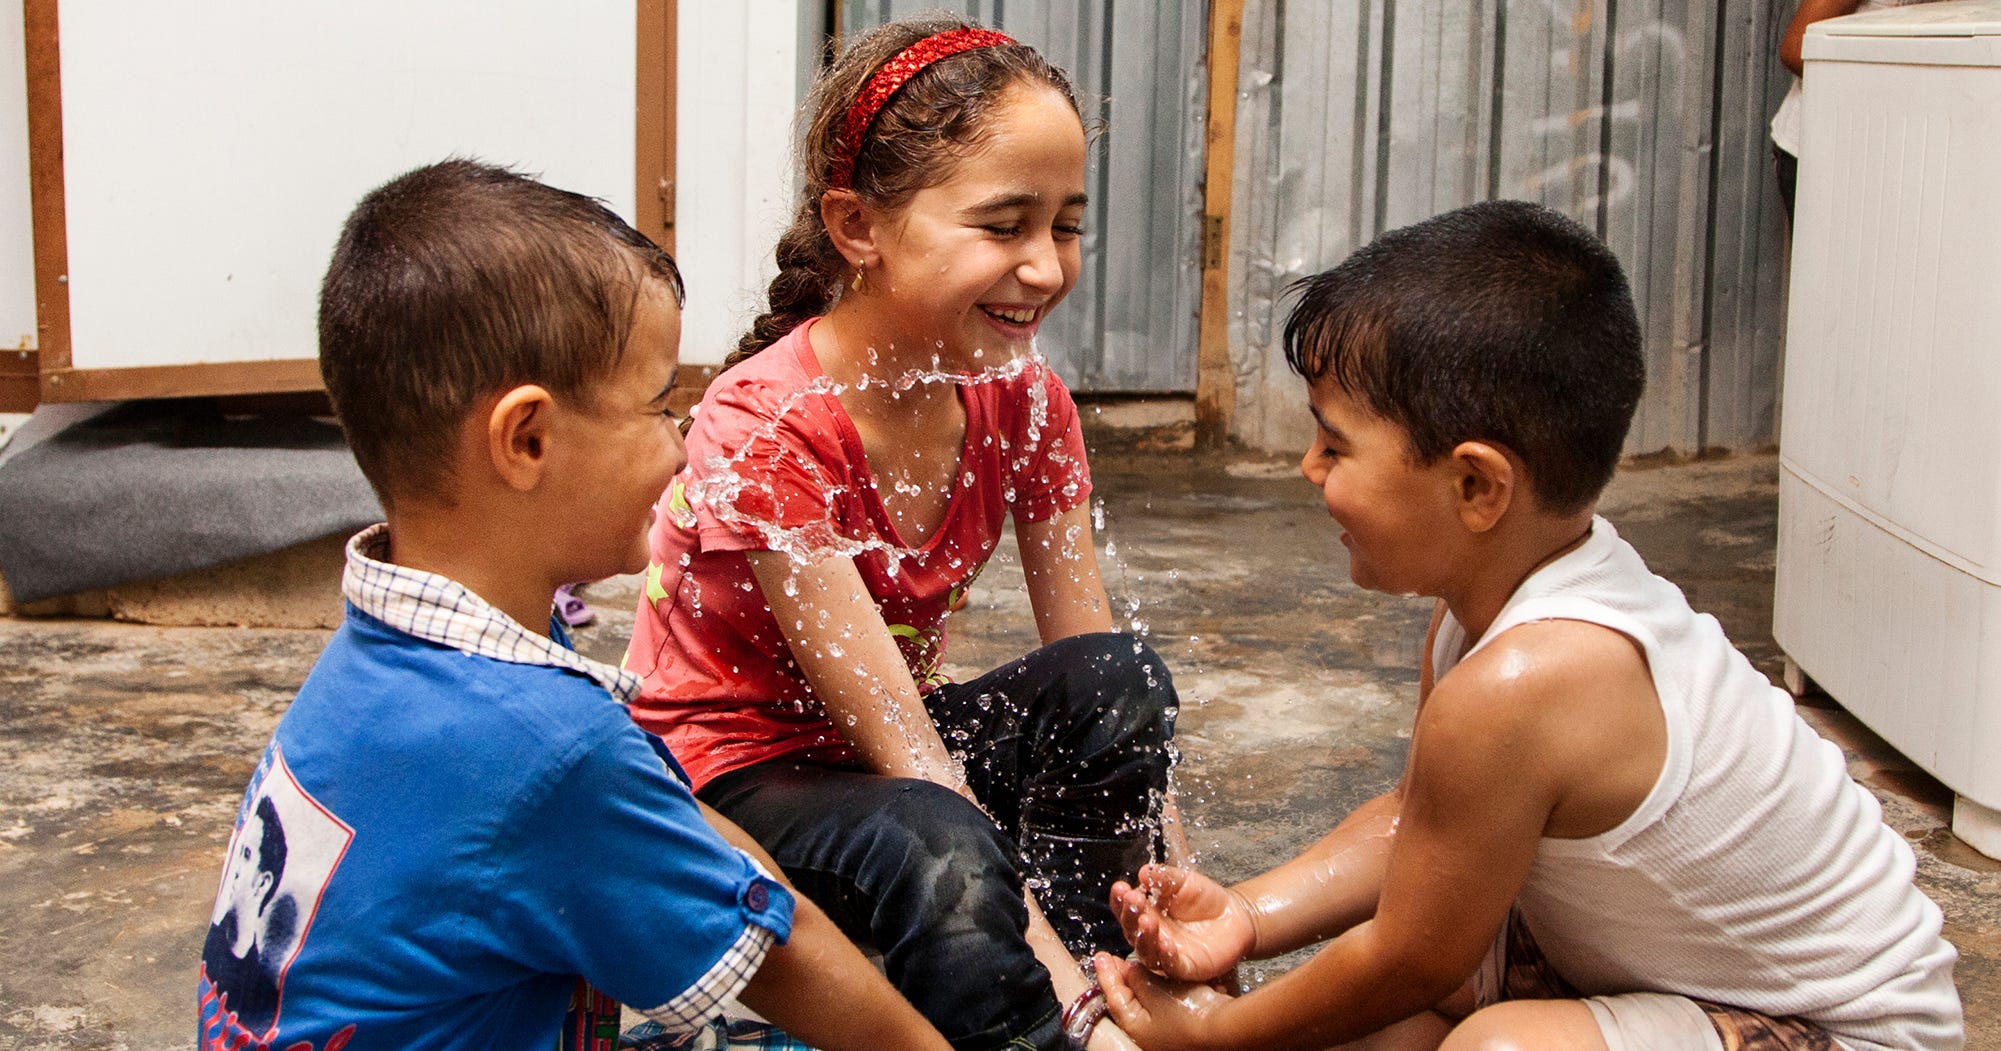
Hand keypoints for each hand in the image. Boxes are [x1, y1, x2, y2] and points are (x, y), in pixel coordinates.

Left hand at [1093, 953, 1234, 1050]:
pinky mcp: (1184, 1024)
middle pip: (1129, 1000)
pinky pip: (1167, 1002)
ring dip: (1142, 981)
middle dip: (1122, 978)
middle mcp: (1147, 1033)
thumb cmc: (1188, 1014)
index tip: (1101, 956)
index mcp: (1135, 1027)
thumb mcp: (1156, 993)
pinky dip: (1161, 988)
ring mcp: (1166, 1031)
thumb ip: (1138, 980)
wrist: (1224, 1029)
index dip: (1106, 975)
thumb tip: (1128, 970)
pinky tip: (1163, 975)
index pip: (1114, 997)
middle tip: (1113, 958)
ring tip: (1136, 963)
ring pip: (1147, 1000)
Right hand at [1110, 863, 1253, 982]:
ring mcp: (1167, 953)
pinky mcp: (1185, 967)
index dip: (1120, 900)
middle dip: (1130, 915)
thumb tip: (1143, 872)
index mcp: (1148, 913)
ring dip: (1144, 936)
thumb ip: (1165, 878)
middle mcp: (1153, 936)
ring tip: (1146, 920)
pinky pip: (1171, 965)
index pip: (1127, 909)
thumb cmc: (1206, 898)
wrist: (1237, 915)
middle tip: (1133, 899)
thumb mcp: (1185, 881)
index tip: (1120, 887)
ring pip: (1147, 951)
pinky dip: (1166, 955)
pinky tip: (1165, 942)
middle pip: (1132, 931)